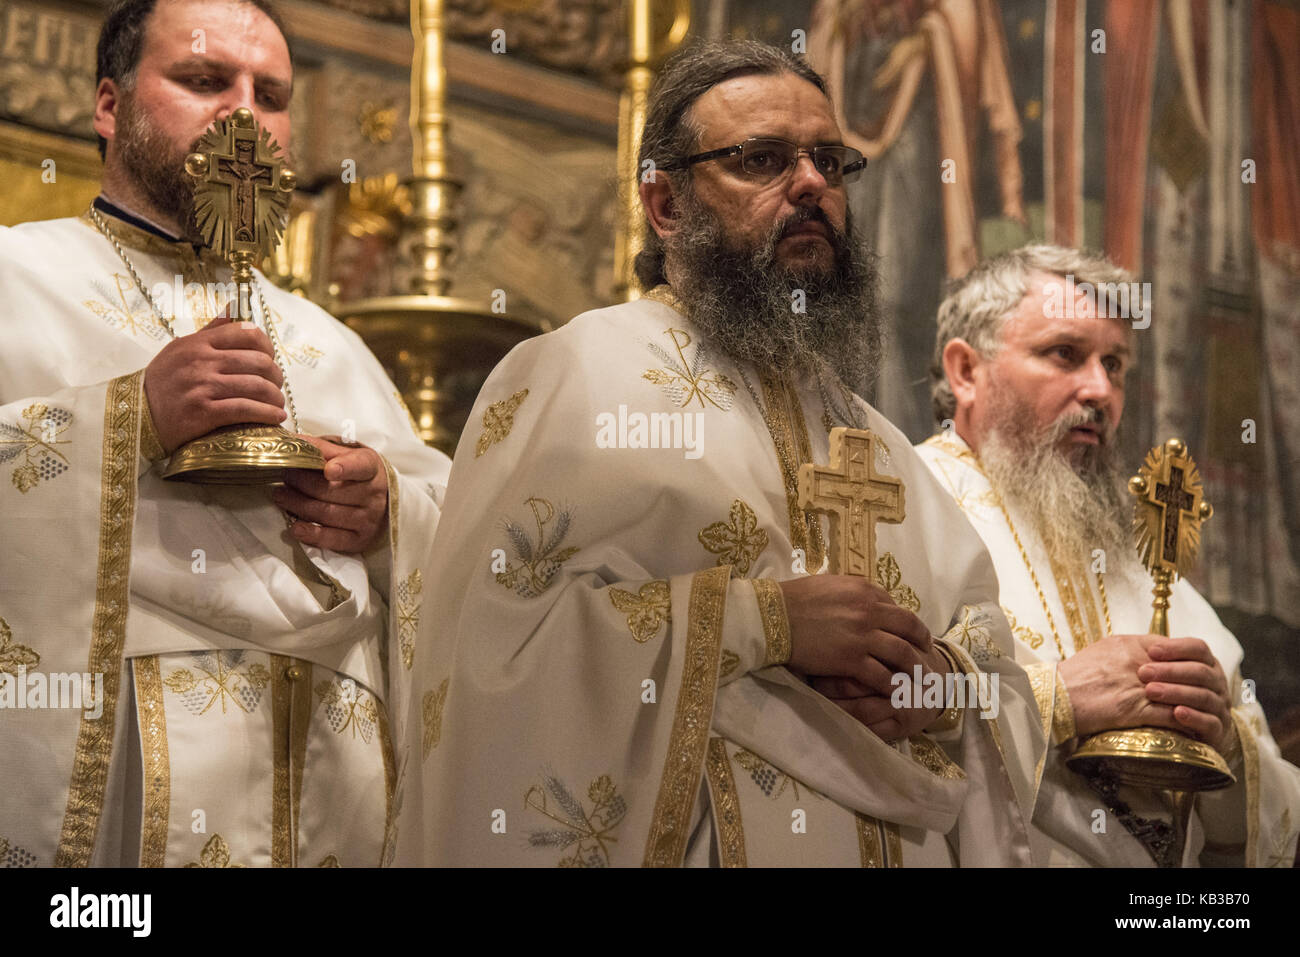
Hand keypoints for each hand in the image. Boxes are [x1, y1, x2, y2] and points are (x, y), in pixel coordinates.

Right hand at [143, 312, 285, 452]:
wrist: (137, 415)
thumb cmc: (166, 382)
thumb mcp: (182, 349)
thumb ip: (212, 330)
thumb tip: (235, 305)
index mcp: (198, 343)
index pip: (248, 333)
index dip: (268, 347)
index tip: (270, 360)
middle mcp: (200, 361)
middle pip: (259, 362)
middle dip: (275, 376)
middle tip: (276, 386)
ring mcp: (201, 386)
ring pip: (257, 386)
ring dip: (275, 397)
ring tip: (277, 404)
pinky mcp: (202, 413)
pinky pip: (245, 409)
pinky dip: (267, 414)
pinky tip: (275, 417)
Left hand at [272, 436, 388, 553]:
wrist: (380, 499)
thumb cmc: (356, 474)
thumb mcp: (346, 454)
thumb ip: (320, 448)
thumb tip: (290, 441)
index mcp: (370, 467)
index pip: (360, 467)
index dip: (345, 468)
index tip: (328, 470)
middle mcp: (373, 494)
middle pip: (333, 491)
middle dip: (303, 483)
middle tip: (284, 476)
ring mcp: (369, 518)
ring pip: (328, 514)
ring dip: (298, 505)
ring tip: (280, 496)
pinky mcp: (360, 539)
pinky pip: (334, 540)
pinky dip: (312, 534)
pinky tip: (296, 528)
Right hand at [779, 575, 945, 739]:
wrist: (774, 616)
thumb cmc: (795, 598)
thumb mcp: (830, 585)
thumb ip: (853, 592)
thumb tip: (867, 600)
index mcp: (865, 590)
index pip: (896, 607)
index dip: (907, 623)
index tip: (912, 634)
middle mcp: (870, 610)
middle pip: (909, 627)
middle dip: (922, 642)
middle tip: (927, 654)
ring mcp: (862, 636)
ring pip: (902, 653)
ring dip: (916, 667)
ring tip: (922, 678)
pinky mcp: (851, 659)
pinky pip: (882, 675)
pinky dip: (894, 685)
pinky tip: (898, 693)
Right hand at [1057, 634, 1231, 749]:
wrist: (1054, 696)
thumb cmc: (1072, 675)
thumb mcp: (1101, 650)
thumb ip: (1128, 650)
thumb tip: (1148, 654)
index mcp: (1130, 645)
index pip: (1173, 647)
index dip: (1189, 659)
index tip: (1196, 671)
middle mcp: (1138, 663)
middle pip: (1184, 669)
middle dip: (1200, 684)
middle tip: (1210, 695)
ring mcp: (1137, 687)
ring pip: (1182, 693)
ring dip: (1197, 706)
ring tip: (1206, 714)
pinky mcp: (1134, 710)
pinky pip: (1170, 716)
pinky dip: (1186, 724)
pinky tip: (1194, 731)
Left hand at [1139, 637, 1231, 750]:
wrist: (1198, 732)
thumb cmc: (1175, 696)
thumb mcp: (1168, 675)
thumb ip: (1158, 661)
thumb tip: (1134, 646)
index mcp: (1208, 665)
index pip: (1198, 648)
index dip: (1177, 648)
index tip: (1151, 651)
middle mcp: (1217, 684)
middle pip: (1200, 672)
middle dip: (1170, 671)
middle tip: (1143, 672)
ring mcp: (1220, 708)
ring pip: (1203, 696)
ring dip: (1176, 692)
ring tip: (1150, 691)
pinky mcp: (1218, 731)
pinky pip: (1210, 723)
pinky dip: (1194, 717)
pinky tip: (1176, 713)